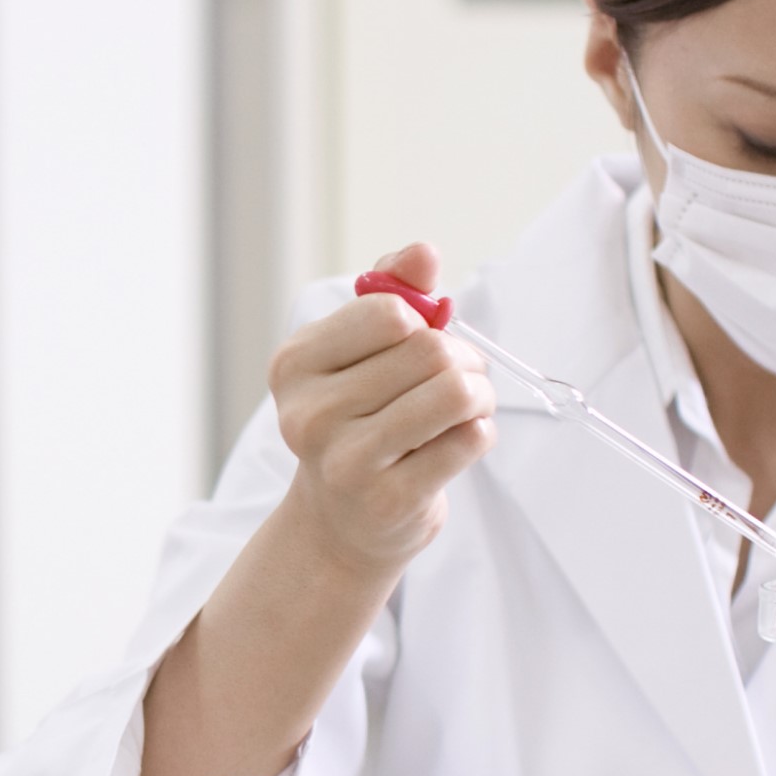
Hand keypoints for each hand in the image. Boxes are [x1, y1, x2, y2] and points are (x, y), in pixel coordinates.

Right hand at [269, 243, 497, 578]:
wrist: (343, 521)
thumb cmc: (358, 420)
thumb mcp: (359, 352)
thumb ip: (392, 292)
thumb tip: (424, 253)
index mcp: (295, 365)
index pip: (388, 313)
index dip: (424, 321)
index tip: (425, 340)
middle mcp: (311, 414)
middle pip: (429, 352)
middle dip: (463, 358)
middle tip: (462, 377)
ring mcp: (348, 462)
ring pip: (454, 393)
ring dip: (480, 393)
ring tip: (470, 405)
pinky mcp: (390, 500)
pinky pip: (469, 439)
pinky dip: (480, 431)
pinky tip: (461, 440)